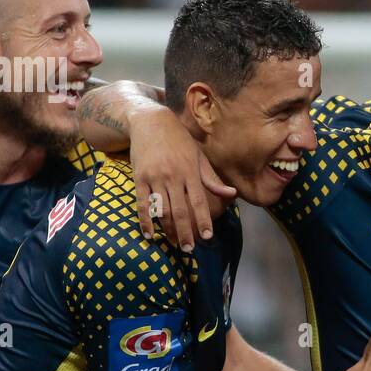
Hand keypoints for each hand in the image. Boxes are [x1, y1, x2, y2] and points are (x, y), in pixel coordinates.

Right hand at [129, 109, 235, 249]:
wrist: (150, 121)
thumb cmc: (179, 140)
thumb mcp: (198, 156)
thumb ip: (212, 179)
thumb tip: (232, 195)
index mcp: (190, 171)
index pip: (199, 201)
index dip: (204, 220)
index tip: (207, 236)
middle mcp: (173, 176)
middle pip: (180, 210)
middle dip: (186, 232)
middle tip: (190, 249)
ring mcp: (154, 177)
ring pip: (162, 210)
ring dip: (168, 230)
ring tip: (175, 244)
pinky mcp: (139, 178)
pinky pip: (142, 204)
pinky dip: (145, 221)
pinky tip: (149, 235)